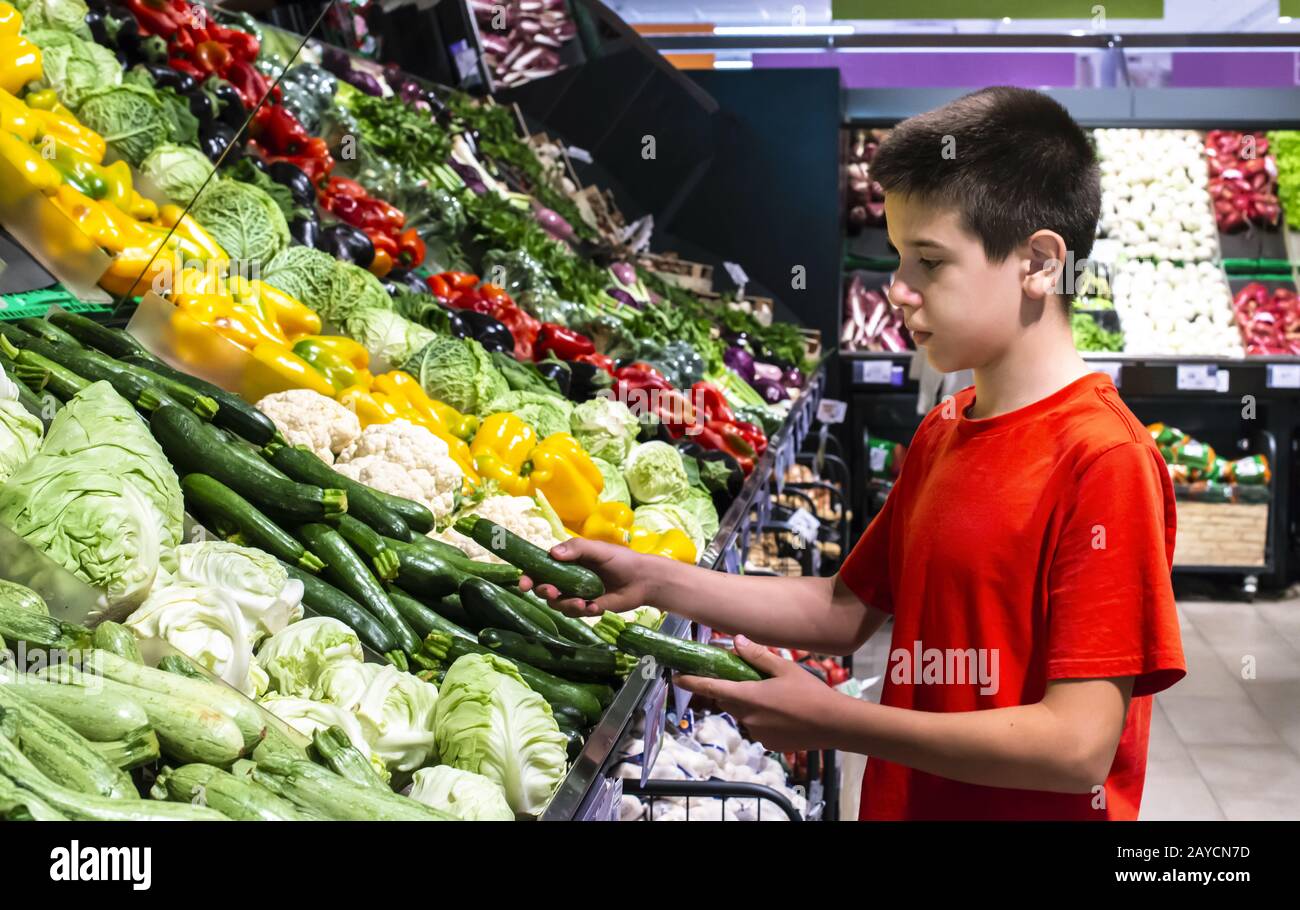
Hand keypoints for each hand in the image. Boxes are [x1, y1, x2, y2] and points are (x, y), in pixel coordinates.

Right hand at [519, 538, 660, 617]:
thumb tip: (552, 553)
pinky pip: (574, 613)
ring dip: (565, 604)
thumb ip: (576, 549)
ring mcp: (575, 594)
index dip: (528, 577)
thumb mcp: (598, 549)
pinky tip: (594, 607)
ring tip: (582, 603)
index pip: (540, 569)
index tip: (524, 584)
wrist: (642, 580)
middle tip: (554, 592)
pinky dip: (581, 611)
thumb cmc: (620, 559)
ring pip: (558, 604)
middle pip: (544, 589)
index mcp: (566, 562)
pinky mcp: (586, 608)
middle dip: (545, 592)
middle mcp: (567, 579)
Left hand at [675, 636, 838, 751]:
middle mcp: (748, 717)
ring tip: (774, 696)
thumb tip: (735, 641)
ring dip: (748, 704)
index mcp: (748, 696)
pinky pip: (757, 728)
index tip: (677, 676)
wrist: (834, 725)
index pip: (711, 687)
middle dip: (730, 689)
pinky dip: (762, 719)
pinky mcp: (769, 745)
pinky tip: (782, 713)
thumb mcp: (784, 668)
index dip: (691, 681)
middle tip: (746, 678)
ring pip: (742, 714)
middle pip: (727, 700)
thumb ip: (757, 656)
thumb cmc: (810, 693)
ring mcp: (757, 734)